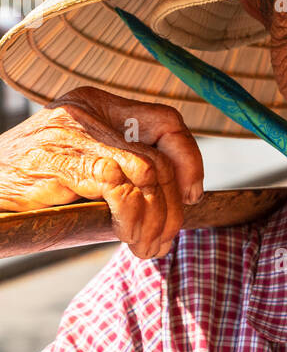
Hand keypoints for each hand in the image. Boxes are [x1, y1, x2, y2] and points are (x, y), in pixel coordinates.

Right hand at [0, 86, 203, 258]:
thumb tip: (178, 195)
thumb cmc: (30, 183)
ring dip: (155, 218)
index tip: (192, 195)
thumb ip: (121, 164)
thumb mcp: (80, 161)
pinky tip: (125, 235)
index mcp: (96, 105)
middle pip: (159, 155)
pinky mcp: (58, 162)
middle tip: (166, 238)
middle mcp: (86, 112)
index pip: (166, 120)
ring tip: (148, 246)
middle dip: (172, 205)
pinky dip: (130, 215)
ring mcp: (71, 135)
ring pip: (145, 173)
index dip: (189, 159)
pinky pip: (116, 185)